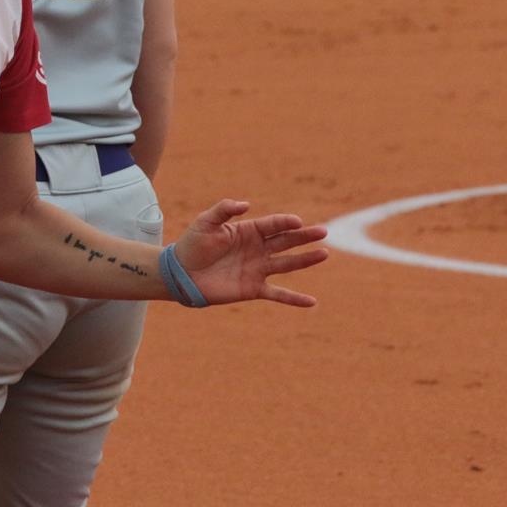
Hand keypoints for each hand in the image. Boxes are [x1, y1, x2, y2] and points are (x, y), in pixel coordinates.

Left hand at [172, 199, 328, 306]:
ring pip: (287, 264)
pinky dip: (294, 299)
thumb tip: (245, 204)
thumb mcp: (206, 222)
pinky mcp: (254, 289)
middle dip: (304, 237)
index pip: (273, 225)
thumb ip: (224, 210)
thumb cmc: (192, 244)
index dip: (285, 222)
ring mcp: (258, 269)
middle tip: (323, 232)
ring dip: (306, 260)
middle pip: (286, 241)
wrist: (181, 273)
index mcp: (248, 231)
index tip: (297, 222)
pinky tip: (312, 302)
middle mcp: (257, 249)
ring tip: (324, 254)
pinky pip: (278, 293)